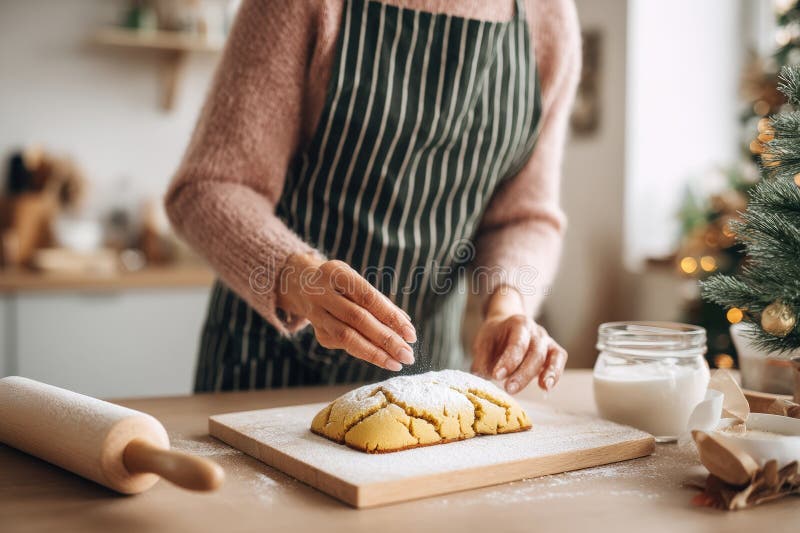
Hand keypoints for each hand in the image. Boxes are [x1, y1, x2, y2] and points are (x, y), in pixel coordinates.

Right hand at [276, 253, 416, 370]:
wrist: (301, 284)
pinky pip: (345, 345)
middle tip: (407, 355)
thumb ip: (380, 301)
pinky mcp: (318, 333)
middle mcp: (322, 293)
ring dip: (375, 353)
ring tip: (397, 362)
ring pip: (347, 338)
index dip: (390, 316)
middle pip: (357, 319)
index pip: (368, 297)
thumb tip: (406, 325)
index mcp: (336, 273)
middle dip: (386, 340)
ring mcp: (316, 315)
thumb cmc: (341, 283)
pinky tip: (382, 357)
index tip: (410, 334)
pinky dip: (365, 352)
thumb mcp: (357, 282)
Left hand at [471, 288, 566, 393]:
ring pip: (551, 356)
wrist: (506, 325)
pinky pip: (559, 360)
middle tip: (509, 388)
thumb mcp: (483, 343)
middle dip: (523, 373)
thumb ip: (481, 360)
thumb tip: (479, 376)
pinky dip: (556, 373)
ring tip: (543, 387)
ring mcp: (546, 341)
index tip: (497, 376)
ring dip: (547, 373)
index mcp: (518, 324)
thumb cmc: (494, 336)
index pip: (517, 343)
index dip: (509, 361)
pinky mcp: (553, 351)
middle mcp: (535, 331)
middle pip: (535, 352)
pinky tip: (547, 387)